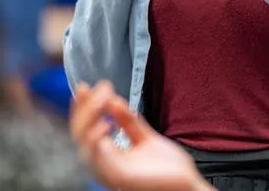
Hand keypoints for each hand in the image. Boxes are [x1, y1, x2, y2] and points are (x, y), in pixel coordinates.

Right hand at [71, 82, 210, 190]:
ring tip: (102, 103)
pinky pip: (101, 164)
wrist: (188, 187)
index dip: (81, 109)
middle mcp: (105, 166)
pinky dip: (97, 144)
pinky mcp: (122, 179)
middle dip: (85, 110)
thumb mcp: (146, 138)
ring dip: (88, 122)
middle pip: (79, 138)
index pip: (84, 131)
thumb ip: (129, 122)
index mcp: (108, 157)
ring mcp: (112, 174)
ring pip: (84, 150)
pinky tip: (104, 125)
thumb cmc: (168, 171)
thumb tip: (113, 100)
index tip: (84, 88)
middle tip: (100, 89)